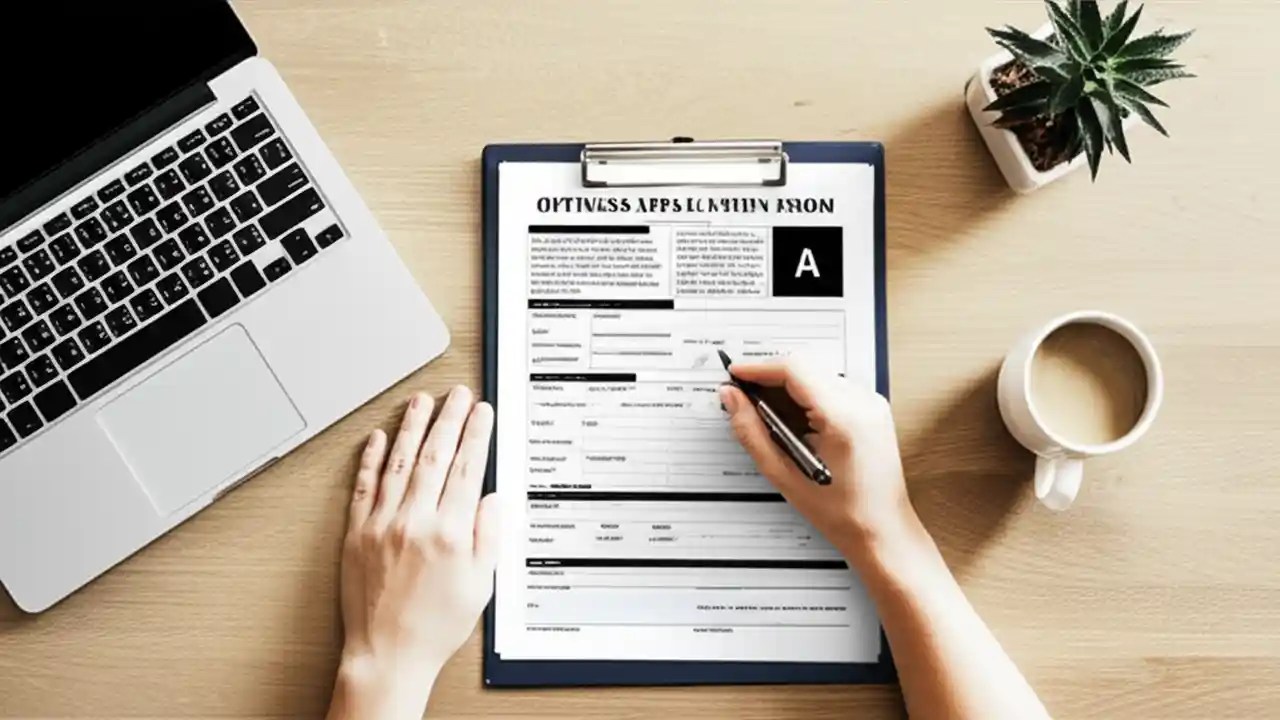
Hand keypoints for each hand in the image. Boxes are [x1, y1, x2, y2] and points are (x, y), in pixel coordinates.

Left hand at [328, 386, 498, 719]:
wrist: (387, 654)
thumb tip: (493, 499)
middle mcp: (415, 522)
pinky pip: (364, 486)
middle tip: (457, 395)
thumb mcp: (480, 584)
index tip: (482, 413)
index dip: (477, 434)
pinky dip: (370, 458)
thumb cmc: (434, 627)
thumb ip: (489, 537)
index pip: (468, 469)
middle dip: (449, 419)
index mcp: (451, 533)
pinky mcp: (357, 533)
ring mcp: (383, 524)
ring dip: (412, 427)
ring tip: (421, 402)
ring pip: (399, 462)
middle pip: (436, 456)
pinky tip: (378, 437)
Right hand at [719, 358, 914, 563]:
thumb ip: (751, 432)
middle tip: (745, 395)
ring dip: (789, 384)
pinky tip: (795, 417)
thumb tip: (733, 400)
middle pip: (805, 365)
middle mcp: (863, 403)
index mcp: (843, 418)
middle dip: (771, 375)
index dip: (759, 368)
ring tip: (769, 412)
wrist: (882, 529)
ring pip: (817, 372)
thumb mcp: (784, 474)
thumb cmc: (844, 512)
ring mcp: (872, 403)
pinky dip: (807, 393)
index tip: (737, 374)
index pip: (794, 370)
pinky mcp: (873, 408)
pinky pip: (832, 385)